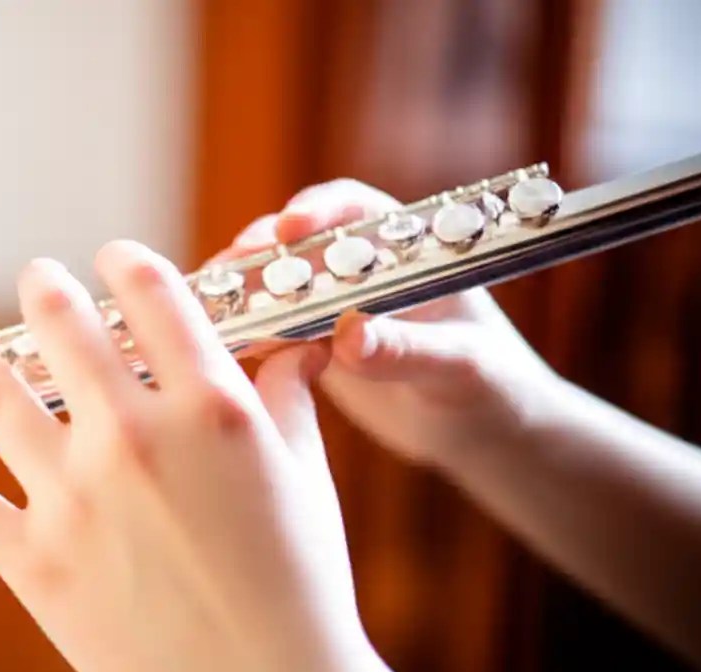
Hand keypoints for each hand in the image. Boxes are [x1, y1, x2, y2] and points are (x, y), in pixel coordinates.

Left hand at [0, 240, 432, 671]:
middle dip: (44, 287)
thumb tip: (296, 346)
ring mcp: (74, 500)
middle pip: (63, 325)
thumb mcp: (306, 477)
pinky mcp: (33, 562)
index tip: (111, 258)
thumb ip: (286, 398)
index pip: (152, 294)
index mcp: (210, 407)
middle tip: (34, 276)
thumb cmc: (299, 588)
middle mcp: (133, 438)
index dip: (125, 261)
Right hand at [227, 180, 559, 472]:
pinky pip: (270, 333)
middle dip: (260, 253)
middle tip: (228, 271)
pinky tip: (214, 348)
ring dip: (240, 294)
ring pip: (274, 288)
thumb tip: (347, 335)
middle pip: (299, 245)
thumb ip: (406, 350)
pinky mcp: (313, 346)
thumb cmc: (494, 387)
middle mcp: (363, 270)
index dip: (318, 210)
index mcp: (408, 250)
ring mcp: (334, 307)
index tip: (289, 227)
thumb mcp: (459, 369)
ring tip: (205, 309)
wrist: (484, 432)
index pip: (356, 211)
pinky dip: (242, 336)